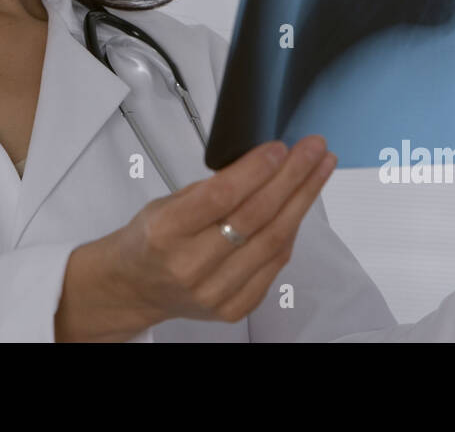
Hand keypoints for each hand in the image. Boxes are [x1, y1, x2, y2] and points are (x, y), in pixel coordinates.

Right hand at [55, 136, 336, 340]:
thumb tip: (264, 164)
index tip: (280, 147)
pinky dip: (291, 232)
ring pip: (273, 242)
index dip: (255, 170)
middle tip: (314, 150)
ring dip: (302, 201)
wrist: (135, 288)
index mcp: (165, 232)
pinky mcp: (234, 308)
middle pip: (255, 218)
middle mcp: (190, 266)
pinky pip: (274, 265)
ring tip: (320, 170)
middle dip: (292, 178)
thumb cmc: (151, 238)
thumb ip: (212, 189)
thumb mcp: (166, 202)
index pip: (220, 197)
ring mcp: (214, 292)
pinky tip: (300, 206)